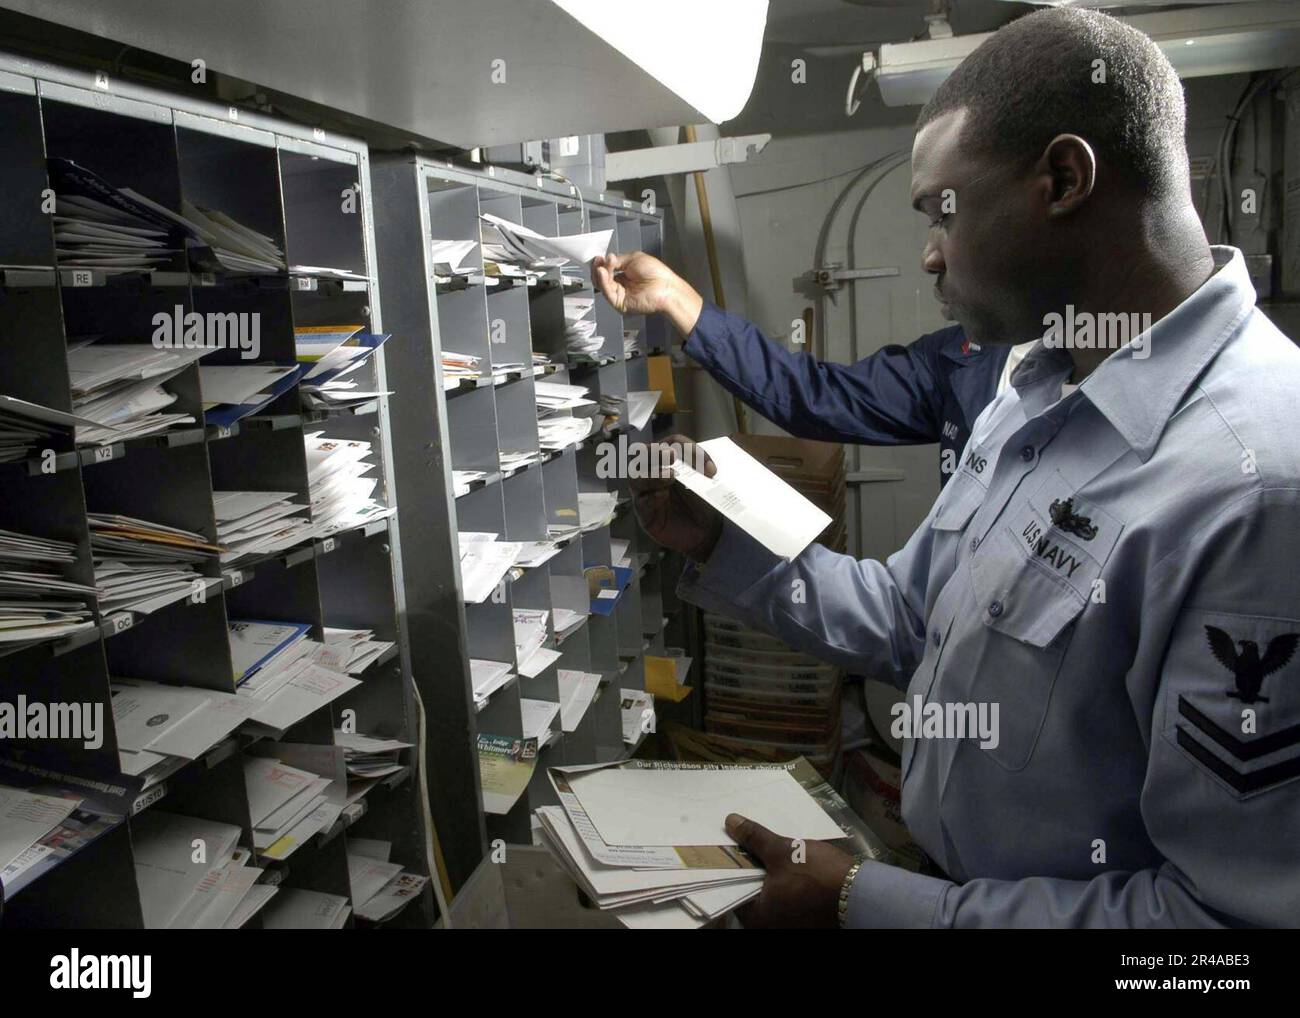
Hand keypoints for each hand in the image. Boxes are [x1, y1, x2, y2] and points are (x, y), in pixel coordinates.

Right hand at [592, 251, 702, 335]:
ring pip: (602, 285)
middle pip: (602, 278)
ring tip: (601, 265)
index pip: (607, 269)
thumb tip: (606, 260)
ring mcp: (620, 294)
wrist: (665, 287)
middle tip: (598, 260)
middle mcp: (621, 285)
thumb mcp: (634, 258)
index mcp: (625, 274)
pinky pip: (607, 292)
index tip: (598, 257)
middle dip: (598, 267)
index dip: (601, 263)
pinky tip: (603, 272)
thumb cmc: (657, 274)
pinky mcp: (619, 303)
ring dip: (600, 273)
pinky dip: (603, 281)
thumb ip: (617, 259)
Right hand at [628, 436, 722, 561]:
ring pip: (636, 478)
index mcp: (668, 461)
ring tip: (670, 476)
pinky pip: (641, 503)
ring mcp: (646, 494)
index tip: (701, 460)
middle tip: (670, 454)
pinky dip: (651, 497)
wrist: (706, 531)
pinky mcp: (645, 514)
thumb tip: (705, 467)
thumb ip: (702, 469)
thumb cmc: (702, 502)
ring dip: (653, 475)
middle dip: (655, 452)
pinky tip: (662, 495)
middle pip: (642, 455)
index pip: (670, 443)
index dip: (684, 446)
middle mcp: (653, 473)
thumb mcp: (706, 482)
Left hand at [726, 813, 855, 928]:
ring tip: (762, 844)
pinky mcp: (804, 916)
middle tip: (743, 839)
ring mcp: (789, 922)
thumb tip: (731, 822)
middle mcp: (770, 925)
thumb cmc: (816, 875)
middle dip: (749, 865)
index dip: (730, 866)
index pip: (732, 889)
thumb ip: (755, 838)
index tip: (727, 846)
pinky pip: (785, 895)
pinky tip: (784, 859)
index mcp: (758, 916)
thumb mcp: (783, 850)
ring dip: (767, 871)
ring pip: (769, 891)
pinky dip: (782, 878)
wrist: (861, 893)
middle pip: (751, 889)